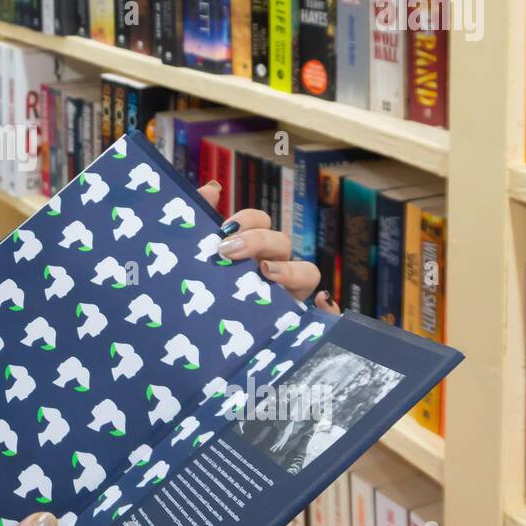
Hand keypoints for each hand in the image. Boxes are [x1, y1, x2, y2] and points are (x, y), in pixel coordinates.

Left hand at [197, 181, 339, 314]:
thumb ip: (199, 217)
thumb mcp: (195, 256)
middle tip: (228, 251)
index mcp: (249, 249)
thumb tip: (212, 188)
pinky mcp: (292, 322)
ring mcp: (285, 294)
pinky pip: (323, 314)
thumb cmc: (202, 292)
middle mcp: (271, 268)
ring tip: (266, 274)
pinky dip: (329, 307)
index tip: (224, 229)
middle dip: (259, 241)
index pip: (261, 221)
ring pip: (308, 273)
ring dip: (291, 270)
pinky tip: (321, 304)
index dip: (249, 219)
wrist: (199, 337)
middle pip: (282, 242)